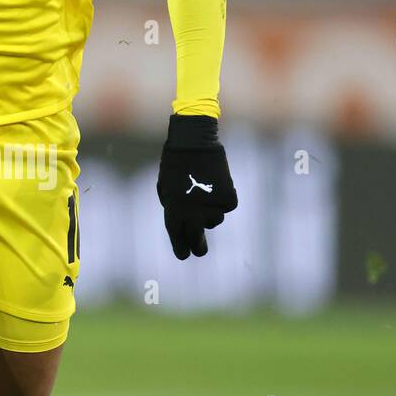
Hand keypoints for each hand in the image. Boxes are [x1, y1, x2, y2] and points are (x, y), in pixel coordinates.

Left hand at [157, 114, 237, 259]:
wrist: (193, 142)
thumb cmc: (175, 163)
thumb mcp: (166, 188)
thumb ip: (174, 208)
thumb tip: (186, 223)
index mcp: (174, 211)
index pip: (178, 239)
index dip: (181, 249)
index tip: (184, 254)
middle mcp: (193, 213)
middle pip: (197, 240)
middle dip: (198, 248)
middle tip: (200, 251)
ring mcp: (212, 207)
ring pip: (214, 220)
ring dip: (210, 212)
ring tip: (204, 190)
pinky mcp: (228, 198)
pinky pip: (227, 205)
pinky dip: (223, 197)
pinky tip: (217, 182)